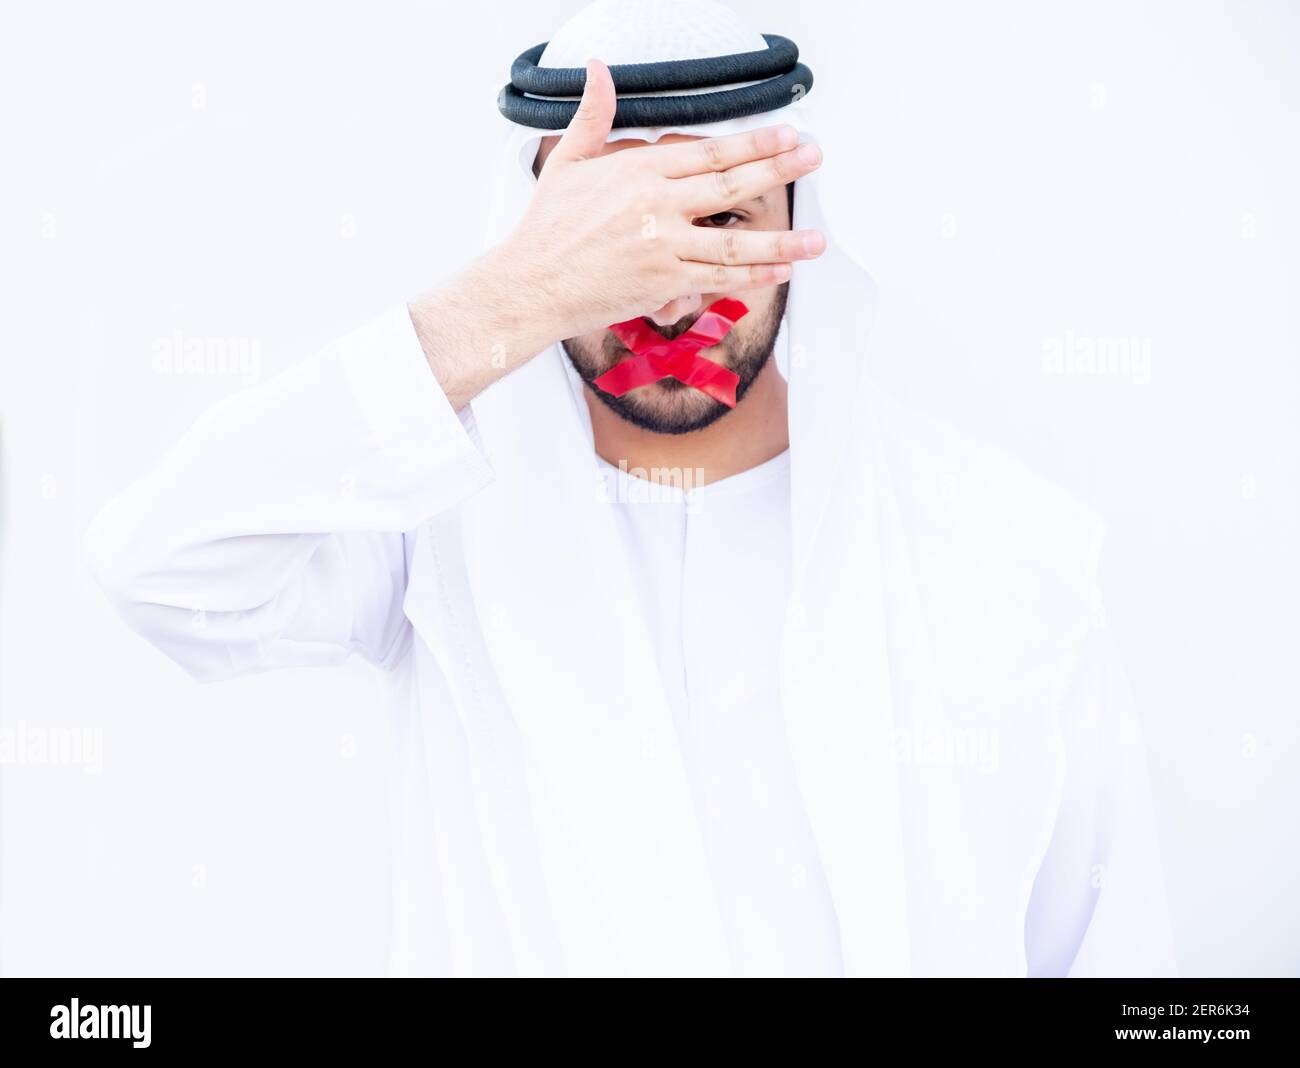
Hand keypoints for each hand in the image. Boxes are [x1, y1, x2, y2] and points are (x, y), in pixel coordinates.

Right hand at [504, 58, 825, 338]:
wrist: (530, 284)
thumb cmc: (547, 229)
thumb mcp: (569, 162)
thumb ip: (593, 115)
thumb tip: (598, 69)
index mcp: (639, 170)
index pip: (709, 152)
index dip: (754, 143)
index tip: (787, 134)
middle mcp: (657, 204)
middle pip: (731, 185)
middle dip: (779, 169)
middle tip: (814, 159)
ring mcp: (663, 245)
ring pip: (734, 240)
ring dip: (781, 239)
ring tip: (816, 238)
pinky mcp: (663, 283)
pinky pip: (718, 277)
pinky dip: (754, 275)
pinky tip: (782, 271)